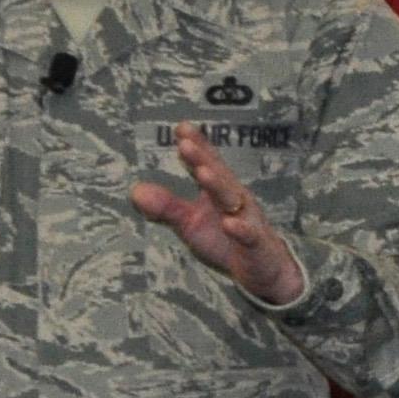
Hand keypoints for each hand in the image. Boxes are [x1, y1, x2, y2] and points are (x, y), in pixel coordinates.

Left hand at [134, 124, 302, 304]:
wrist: (262, 269)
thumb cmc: (226, 240)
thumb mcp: (190, 223)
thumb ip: (166, 207)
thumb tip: (136, 190)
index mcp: (219, 191)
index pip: (208, 164)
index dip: (197, 146)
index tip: (181, 128)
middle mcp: (235, 199)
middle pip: (218, 176)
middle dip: (203, 159)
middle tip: (186, 144)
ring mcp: (248, 219)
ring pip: (233, 200)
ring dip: (218, 186)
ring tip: (203, 173)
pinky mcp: (256, 244)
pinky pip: (249, 235)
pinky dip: (240, 229)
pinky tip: (229, 224)